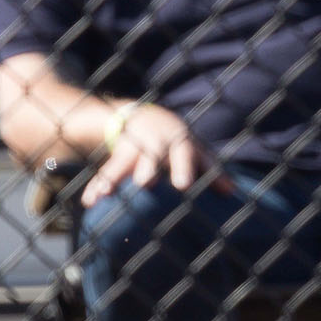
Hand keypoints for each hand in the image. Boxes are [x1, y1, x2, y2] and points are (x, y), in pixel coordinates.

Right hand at [79, 104, 227, 207]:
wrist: (143, 117)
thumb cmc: (176, 141)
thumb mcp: (194, 150)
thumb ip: (210, 170)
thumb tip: (230, 191)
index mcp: (178, 144)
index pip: (183, 155)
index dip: (184, 168)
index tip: (183, 185)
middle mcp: (154, 145)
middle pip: (150, 156)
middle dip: (147, 168)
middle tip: (145, 183)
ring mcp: (133, 150)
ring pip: (122, 164)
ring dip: (113, 179)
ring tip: (105, 195)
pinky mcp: (115, 158)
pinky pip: (105, 173)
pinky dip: (97, 187)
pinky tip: (90, 203)